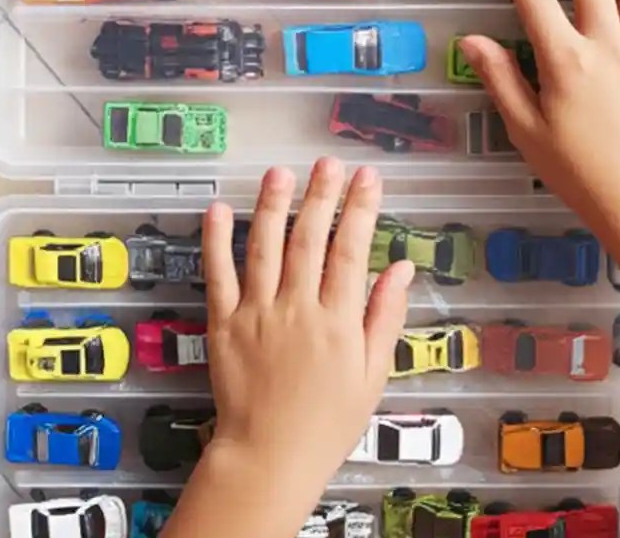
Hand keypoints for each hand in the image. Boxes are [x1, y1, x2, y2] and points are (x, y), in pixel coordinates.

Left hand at [200, 158, 413, 490]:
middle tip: (329, 163)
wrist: (269, 457)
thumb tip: (402, 268)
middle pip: (309, 239)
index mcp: (338, 322)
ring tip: (281, 172)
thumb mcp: (372, 375)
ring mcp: (256, 314)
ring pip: (264, 246)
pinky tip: (219, 209)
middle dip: (321, 194)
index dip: (361, 209)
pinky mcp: (223, 324)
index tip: (368, 178)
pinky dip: (216, 239)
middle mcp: (297, 309)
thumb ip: (385, 317)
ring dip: (273, 204)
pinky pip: (218, 274)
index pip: (352, 251)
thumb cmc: (326, 424)